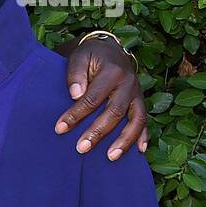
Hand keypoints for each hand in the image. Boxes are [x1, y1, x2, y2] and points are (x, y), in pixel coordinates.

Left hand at [56, 35, 147, 159]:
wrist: (109, 49)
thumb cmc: (90, 56)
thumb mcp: (79, 57)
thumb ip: (75, 73)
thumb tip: (75, 94)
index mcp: (113, 72)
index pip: (93, 98)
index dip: (76, 114)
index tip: (60, 128)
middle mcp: (129, 83)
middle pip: (114, 111)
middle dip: (97, 132)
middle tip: (81, 148)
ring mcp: (137, 93)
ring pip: (136, 119)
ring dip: (124, 140)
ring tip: (111, 157)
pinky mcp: (140, 101)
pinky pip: (145, 120)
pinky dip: (144, 136)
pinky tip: (140, 151)